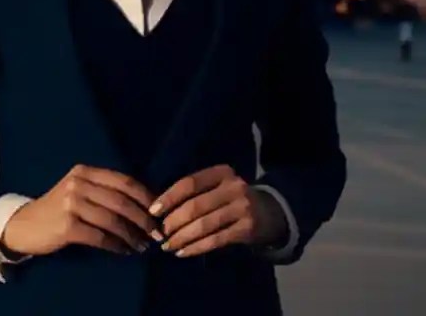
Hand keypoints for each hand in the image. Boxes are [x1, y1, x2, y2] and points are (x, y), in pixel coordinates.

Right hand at [0, 164, 155, 256]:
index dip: (146, 197)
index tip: (160, 213)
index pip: (125, 181)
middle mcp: (78, 184)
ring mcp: (71, 204)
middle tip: (157, 234)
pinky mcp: (67, 226)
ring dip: (132, 236)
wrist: (24, 225)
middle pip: (122, 201)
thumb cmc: (58, 209)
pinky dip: (116, 246)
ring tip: (143, 246)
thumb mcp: (79, 190)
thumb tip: (145, 206)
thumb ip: (105, 191)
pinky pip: (100, 237)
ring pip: (113, 221)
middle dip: (144, 220)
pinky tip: (123, 251)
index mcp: (85, 171)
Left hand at [149, 164, 285, 257]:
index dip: (169, 197)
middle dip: (173, 222)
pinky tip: (183, 252)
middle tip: (160, 234)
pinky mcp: (247, 228)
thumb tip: (160, 210)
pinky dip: (196, 247)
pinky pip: (216, 240)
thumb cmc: (233, 199)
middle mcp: (233, 187)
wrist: (271, 213)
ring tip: (168, 246)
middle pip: (195, 205)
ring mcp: (242, 208)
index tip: (153, 211)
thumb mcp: (218, 187)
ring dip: (182, 238)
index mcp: (221, 172)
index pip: (189, 183)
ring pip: (204, 225)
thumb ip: (195, 193)